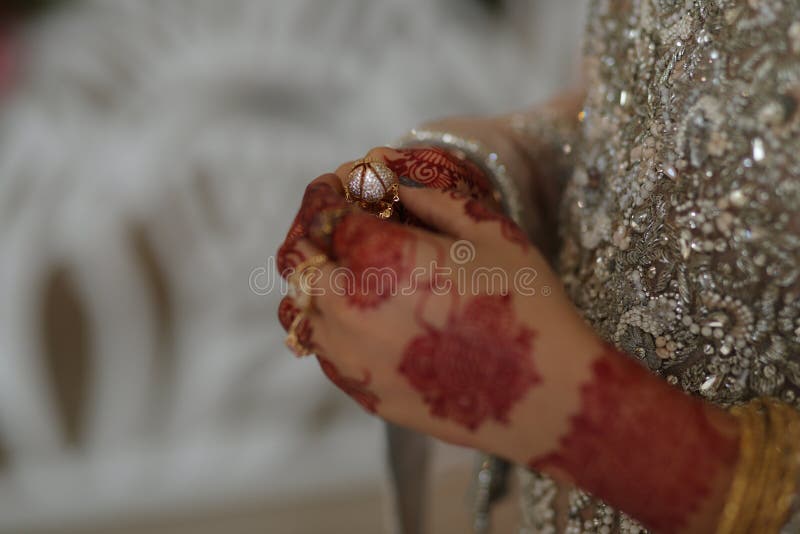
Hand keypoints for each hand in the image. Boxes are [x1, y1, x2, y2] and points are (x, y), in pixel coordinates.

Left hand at [276, 146, 599, 460]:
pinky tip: (366, 321)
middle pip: (300, 261)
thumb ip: (431, 199)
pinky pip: (326, 354)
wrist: (547, 393)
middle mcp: (349, 307)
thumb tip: (397, 185)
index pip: (329, 215)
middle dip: (317, 238)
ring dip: (319, 286)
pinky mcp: (364, 394)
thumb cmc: (526, 303)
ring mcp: (352, 358)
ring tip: (349, 276)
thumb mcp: (488, 231)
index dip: (334, 195)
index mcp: (378, 257)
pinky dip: (333, 329)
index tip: (340, 188)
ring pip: (303, 312)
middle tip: (341, 230)